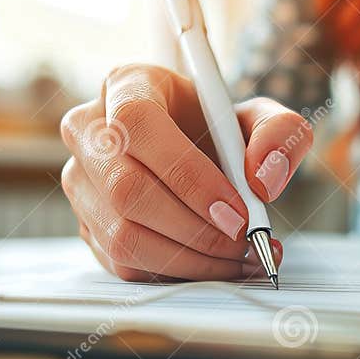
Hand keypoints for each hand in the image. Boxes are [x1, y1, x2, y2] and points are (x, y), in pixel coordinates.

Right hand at [60, 64, 312, 280]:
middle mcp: (90, 130)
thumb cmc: (220, 129)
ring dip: (191, 258)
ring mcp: (81, 181)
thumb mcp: (261, 117)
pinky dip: (178, 273)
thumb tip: (263, 179)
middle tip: (244, 239)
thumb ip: (279, 132)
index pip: (138, 124)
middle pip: (126, 189)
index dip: (187, 173)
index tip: (236, 207)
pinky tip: (217, 264)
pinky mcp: (88, 225)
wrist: (198, 151)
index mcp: (128, 85)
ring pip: (122, 235)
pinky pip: (124, 263)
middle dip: (195, 227)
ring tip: (240, 257)